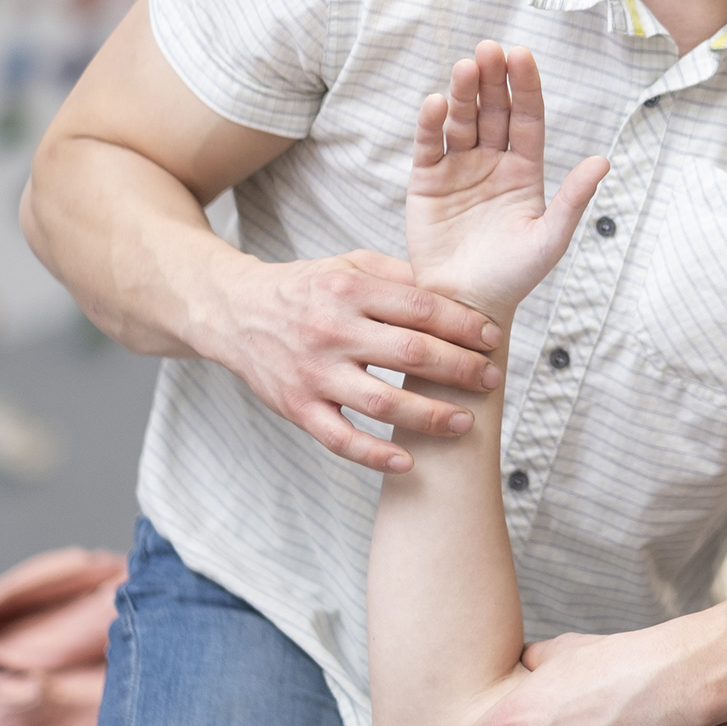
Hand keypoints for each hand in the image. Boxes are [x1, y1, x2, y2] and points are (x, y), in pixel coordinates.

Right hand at [209, 247, 506, 473]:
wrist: (234, 312)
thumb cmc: (305, 287)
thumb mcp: (349, 264)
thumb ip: (400, 276)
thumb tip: (458, 293)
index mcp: (349, 290)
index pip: (420, 308)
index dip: (463, 325)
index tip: (492, 338)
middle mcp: (331, 331)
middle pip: (409, 354)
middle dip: (459, 369)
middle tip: (491, 379)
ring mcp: (313, 373)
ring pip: (381, 402)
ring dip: (429, 415)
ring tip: (464, 421)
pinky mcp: (296, 407)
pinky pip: (340, 439)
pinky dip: (374, 454)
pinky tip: (407, 460)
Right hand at [408, 42, 608, 317]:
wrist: (467, 306)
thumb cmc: (513, 276)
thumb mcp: (549, 239)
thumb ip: (573, 200)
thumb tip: (604, 161)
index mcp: (525, 170)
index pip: (527, 118)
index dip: (525, 86)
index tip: (522, 54)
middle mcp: (492, 161)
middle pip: (493, 110)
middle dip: (491, 79)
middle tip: (489, 49)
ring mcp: (458, 167)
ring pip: (461, 120)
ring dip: (461, 93)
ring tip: (463, 67)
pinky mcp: (426, 181)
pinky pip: (429, 145)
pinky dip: (430, 123)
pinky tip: (434, 103)